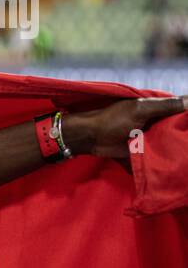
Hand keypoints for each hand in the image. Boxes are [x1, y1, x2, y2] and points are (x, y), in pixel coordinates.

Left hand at [66, 95, 186, 159]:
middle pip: (177, 127)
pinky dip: (168, 156)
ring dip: (179, 145)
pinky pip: (160, 153)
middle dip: (185, 133)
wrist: (90, 138)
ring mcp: (151, 136)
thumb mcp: (140, 109)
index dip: (187, 115)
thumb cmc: (112, 119)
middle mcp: (156, 121)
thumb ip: (165, 106)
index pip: (180, 110)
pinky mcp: (145, 150)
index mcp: (156, 108)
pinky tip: (181, 160)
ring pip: (171, 141)